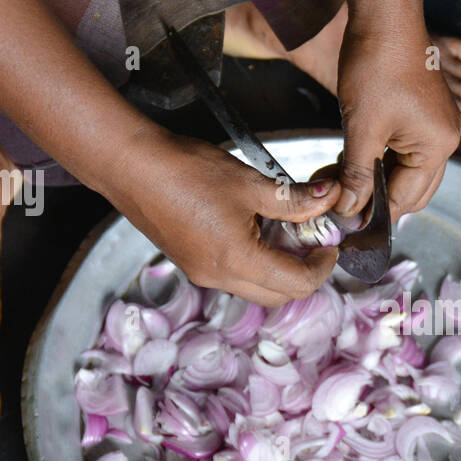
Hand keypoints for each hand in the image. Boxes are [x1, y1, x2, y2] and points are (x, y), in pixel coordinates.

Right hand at [110, 129, 341, 305]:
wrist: (130, 165)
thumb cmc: (184, 170)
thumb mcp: (249, 182)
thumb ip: (295, 199)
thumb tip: (330, 198)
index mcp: (237, 260)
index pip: (297, 284)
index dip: (322, 267)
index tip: (330, 245)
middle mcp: (218, 277)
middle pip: (279, 296)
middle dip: (304, 273)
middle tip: (313, 241)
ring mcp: (202, 274)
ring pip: (257, 289)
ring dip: (279, 269)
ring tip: (284, 230)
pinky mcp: (192, 264)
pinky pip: (235, 276)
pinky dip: (255, 262)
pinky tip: (255, 228)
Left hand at [335, 19, 460, 219]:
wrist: (384, 16)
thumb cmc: (376, 65)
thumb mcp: (362, 127)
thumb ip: (357, 174)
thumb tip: (348, 210)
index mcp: (438, 147)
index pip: (405, 198)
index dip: (372, 211)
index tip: (344, 217)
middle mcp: (447, 139)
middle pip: (414, 190)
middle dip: (380, 199)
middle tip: (343, 202)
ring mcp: (441, 125)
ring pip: (411, 171)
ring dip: (382, 179)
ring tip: (347, 178)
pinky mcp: (429, 112)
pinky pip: (412, 149)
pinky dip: (388, 160)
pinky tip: (364, 159)